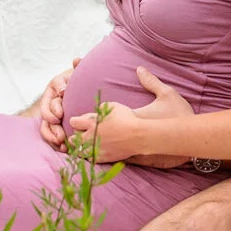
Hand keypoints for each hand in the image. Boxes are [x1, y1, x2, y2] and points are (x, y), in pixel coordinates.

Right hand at [36, 58, 80, 150]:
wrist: (91, 90)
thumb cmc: (84, 81)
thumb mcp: (82, 74)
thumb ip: (80, 67)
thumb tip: (76, 61)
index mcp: (56, 86)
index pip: (50, 98)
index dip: (53, 108)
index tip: (59, 116)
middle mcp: (52, 100)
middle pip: (46, 114)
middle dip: (51, 124)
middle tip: (60, 132)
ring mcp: (53, 113)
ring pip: (46, 126)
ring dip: (51, 135)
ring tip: (61, 142)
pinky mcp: (57, 125)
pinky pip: (51, 134)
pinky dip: (55, 141)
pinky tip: (63, 148)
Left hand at [68, 66, 192, 163]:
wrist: (156, 138)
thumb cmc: (156, 117)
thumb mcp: (157, 94)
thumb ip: (148, 81)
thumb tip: (141, 68)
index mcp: (100, 119)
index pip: (77, 121)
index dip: (77, 120)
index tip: (80, 120)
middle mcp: (97, 135)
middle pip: (74, 138)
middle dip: (75, 136)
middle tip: (80, 134)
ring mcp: (103, 149)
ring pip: (81, 153)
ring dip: (81, 149)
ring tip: (85, 148)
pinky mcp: (111, 159)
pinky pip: (94, 162)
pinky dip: (91, 159)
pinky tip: (95, 157)